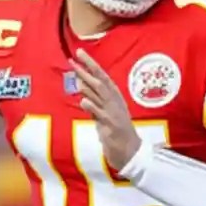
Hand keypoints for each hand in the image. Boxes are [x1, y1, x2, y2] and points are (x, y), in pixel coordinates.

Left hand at [71, 49, 141, 170]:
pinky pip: (100, 115)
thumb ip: (93, 100)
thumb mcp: (104, 113)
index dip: (91, 64)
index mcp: (114, 98)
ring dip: (89, 86)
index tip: (80, 53)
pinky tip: (84, 101)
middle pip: (101, 82)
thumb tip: (81, 83)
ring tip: (78, 76)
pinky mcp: (111, 127)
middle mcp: (115, 103)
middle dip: (88, 70)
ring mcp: (114, 114)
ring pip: (100, 96)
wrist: (130, 153)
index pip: (102, 77)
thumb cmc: (117, 133)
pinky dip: (92, 107)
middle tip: (75, 58)